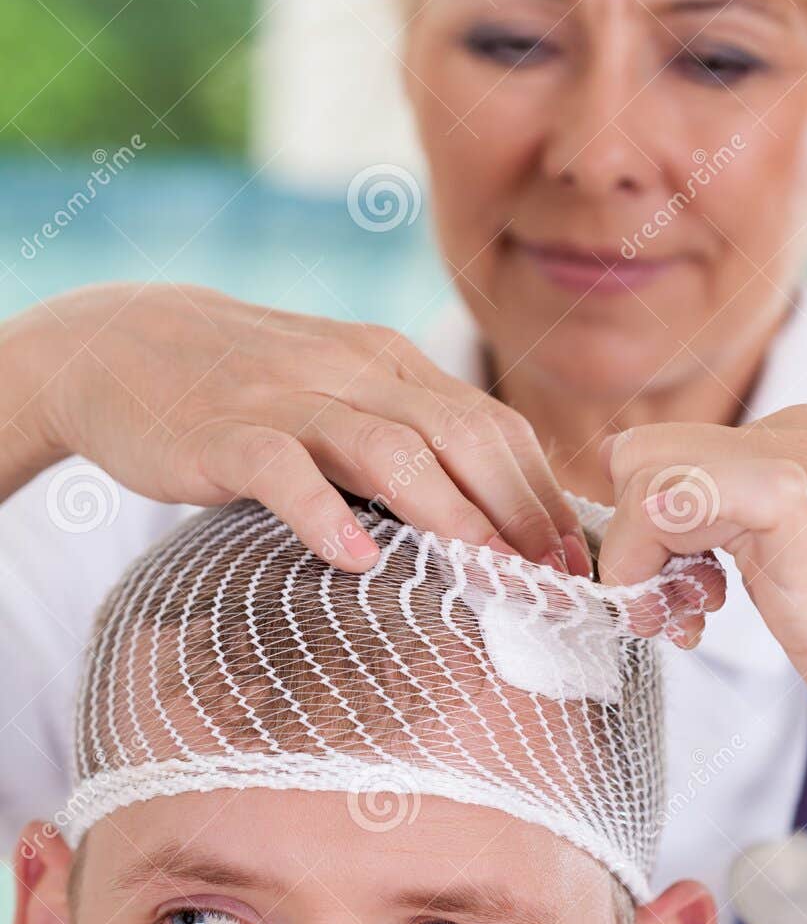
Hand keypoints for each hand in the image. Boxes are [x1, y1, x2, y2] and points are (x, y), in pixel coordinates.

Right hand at [3, 283, 589, 574]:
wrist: (116, 342)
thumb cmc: (245, 387)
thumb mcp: (337, 390)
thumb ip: (405, 434)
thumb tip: (489, 513)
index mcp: (388, 362)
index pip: (491, 423)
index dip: (542, 491)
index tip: (574, 560)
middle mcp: (350, 371)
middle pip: (460, 433)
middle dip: (519, 508)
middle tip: (551, 581)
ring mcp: (286, 398)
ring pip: (388, 448)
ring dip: (449, 513)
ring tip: (490, 574)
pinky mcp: (222, 432)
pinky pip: (283, 469)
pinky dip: (322, 514)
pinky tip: (356, 562)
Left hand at [598, 406, 806, 792]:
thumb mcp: (781, 564)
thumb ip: (721, 524)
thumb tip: (628, 512)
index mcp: (798, 435)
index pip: (652, 453)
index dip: (637, 532)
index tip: (672, 597)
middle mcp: (801, 433)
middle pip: (636, 459)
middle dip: (630, 543)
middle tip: (673, 613)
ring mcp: (805, 467)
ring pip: (644, 478)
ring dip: (638, 565)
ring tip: (689, 623)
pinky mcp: (801, 518)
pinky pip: (678, 499)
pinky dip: (655, 564)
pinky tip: (699, 622)